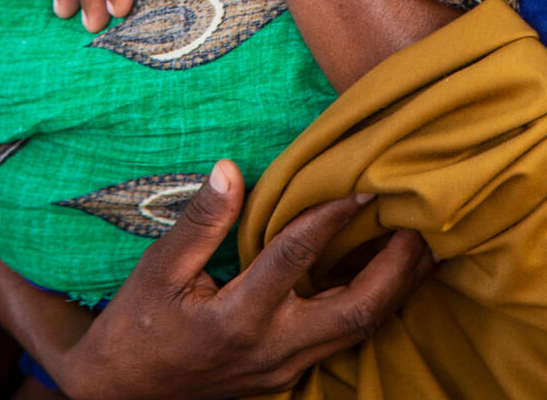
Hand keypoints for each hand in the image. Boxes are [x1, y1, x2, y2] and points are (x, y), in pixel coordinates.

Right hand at [0, 159, 434, 399]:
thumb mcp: (159, 270)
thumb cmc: (138, 326)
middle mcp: (272, 348)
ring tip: (421, 249)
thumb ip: (201, 221)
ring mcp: (284, 368)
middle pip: (356, 310)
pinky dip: (368, 308)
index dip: (332, 216)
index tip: (364, 183)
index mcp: (238, 317)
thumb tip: (231, 169)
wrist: (124, 394)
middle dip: (395, 268)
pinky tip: (383, 280)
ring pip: (358, 332)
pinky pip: (340, 341)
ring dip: (394, 291)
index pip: (297, 256)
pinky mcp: (287, 376)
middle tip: (423, 224)